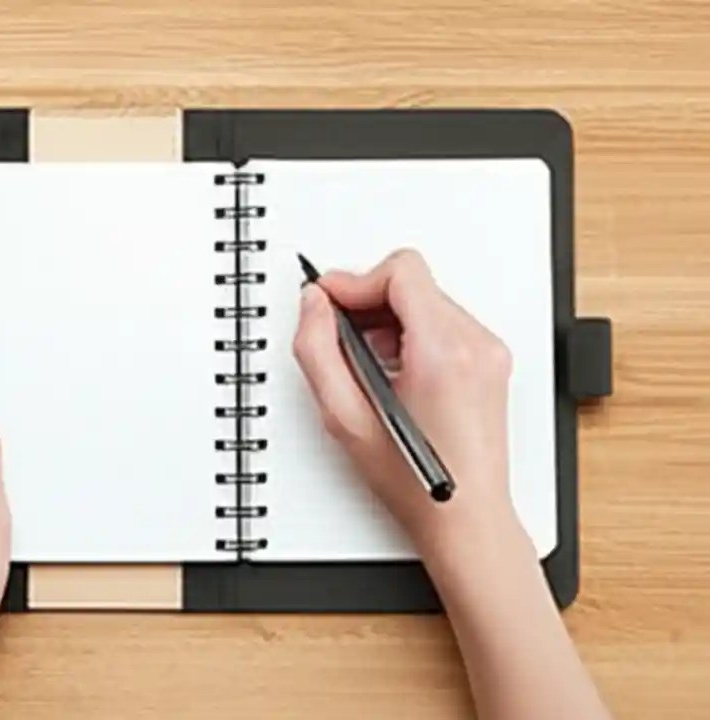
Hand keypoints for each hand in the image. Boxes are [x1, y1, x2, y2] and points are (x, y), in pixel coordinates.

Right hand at [291, 249, 519, 560]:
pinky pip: (443, 324)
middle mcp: (475, 344)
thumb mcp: (345, 416)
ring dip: (389, 322)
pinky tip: (393, 373)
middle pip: (413, 283)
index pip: (401, 272)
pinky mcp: (490, 362)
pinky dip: (411, 336)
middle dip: (368, 303)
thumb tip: (314, 305)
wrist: (466, 518)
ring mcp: (488, 352)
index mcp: (443, 352)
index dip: (355, 281)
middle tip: (339, 338)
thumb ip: (318, 350)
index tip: (327, 300)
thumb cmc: (416, 483)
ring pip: (426, 301)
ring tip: (367, 366)